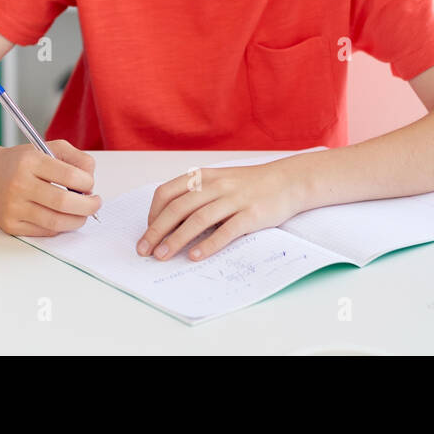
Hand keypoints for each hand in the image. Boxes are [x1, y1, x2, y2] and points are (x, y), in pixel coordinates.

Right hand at [0, 139, 100, 235]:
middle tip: (95, 203)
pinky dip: (60, 227)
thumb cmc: (21, 162)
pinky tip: (63, 218)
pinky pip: (44, 231)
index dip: (87, 182)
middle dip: (88, 206)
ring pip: (55, 221)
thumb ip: (76, 158)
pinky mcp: (9, 225)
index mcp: (30, 161)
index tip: (90, 184)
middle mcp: (18, 184)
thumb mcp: (47, 148)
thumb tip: (90, 180)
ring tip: (82, 214)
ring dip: (77, 220)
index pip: (69, 176)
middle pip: (64, 202)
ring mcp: (12, 207)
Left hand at [136, 161, 300, 261]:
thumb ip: (197, 195)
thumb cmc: (251, 185)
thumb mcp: (220, 181)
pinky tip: (195, 256)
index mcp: (203, 176)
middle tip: (144, 250)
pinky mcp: (251, 215)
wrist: (289, 181)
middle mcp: (215, 185)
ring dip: (176, 240)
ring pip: (197, 220)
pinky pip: (225, 231)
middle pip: (177, 208)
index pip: (167, 193)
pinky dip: (208, 244)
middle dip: (156, 231)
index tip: (148, 232)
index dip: (153, 214)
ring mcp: (233, 199)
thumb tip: (171, 222)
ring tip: (163, 257)